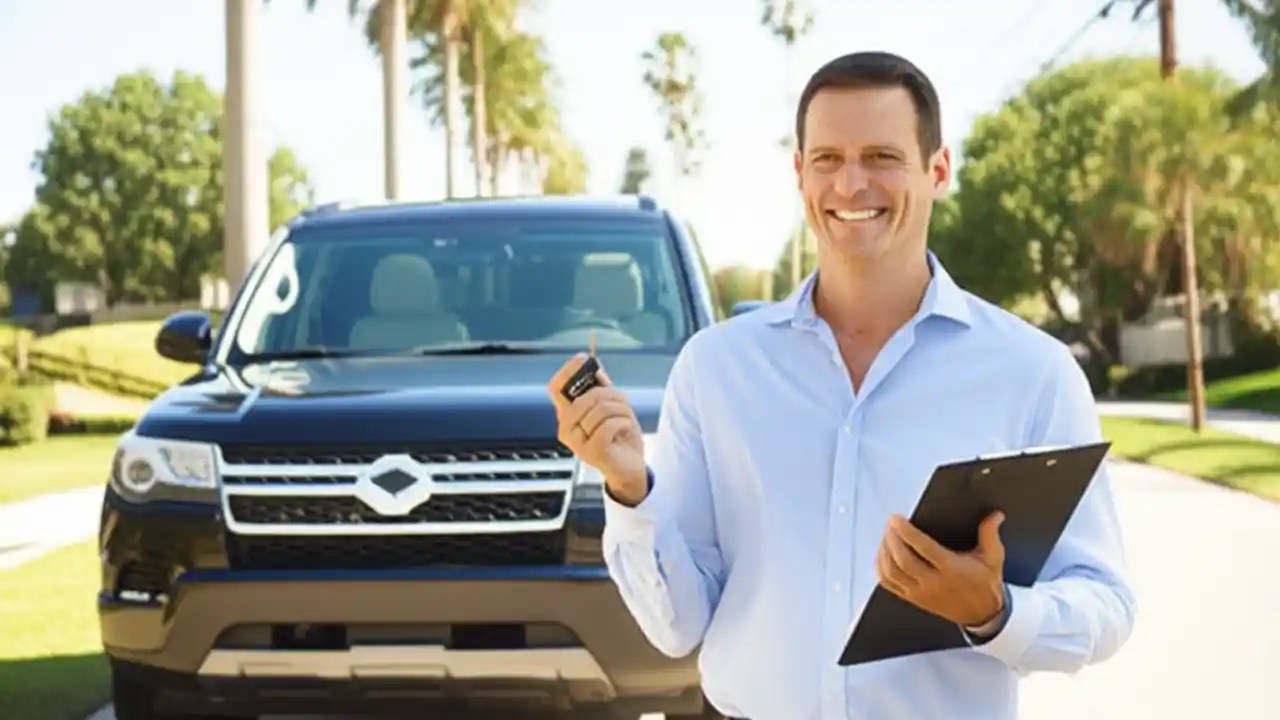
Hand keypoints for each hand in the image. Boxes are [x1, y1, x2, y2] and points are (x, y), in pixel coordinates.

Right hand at [547, 354, 647, 504]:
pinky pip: (608, 426)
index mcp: (568, 415)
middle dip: (610, 394)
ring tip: (625, 418)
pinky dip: (623, 423)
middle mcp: (566, 428)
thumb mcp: (611, 408)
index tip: (583, 358)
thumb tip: (595, 367)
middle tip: (622, 401)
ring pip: (600, 410)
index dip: (568, 371)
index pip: (555, 388)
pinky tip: (625, 429)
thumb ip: (601, 388)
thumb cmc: (619, 437)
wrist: (630, 467)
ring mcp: (577, 442)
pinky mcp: (591, 452)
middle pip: (585, 397)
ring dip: (621, 410)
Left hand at [875, 511, 1006, 627]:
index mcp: (952, 570)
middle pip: (903, 560)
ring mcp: (920, 593)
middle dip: (892, 539)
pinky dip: (880, 567)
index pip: (923, 549)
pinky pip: (889, 584)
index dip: (906, 532)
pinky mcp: (913, 599)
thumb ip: (990, 534)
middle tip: (890, 523)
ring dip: (884, 551)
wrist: (982, 614)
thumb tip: (994, 515)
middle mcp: (933, 583)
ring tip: (887, 535)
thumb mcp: (993, 558)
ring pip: (892, 572)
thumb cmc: (985, 583)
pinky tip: (883, 554)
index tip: (897, 518)